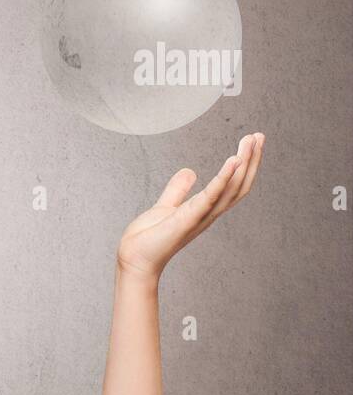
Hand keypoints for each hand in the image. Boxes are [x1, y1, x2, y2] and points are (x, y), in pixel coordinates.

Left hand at [117, 132, 264, 281]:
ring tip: (251, 141)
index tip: (253, 142)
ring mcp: (200, 216)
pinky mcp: (187, 218)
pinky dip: (223, 178)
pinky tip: (233, 160)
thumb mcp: (166, 206)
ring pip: (231, 188)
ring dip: (243, 163)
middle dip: (251, 160)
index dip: (246, 165)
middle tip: (259, 136)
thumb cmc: (149, 238)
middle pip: (239, 185)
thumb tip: (189, 171)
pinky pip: (211, 196)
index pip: (234, 185)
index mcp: (205, 209)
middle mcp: (209, 213)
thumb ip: (178, 189)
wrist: (134, 259)